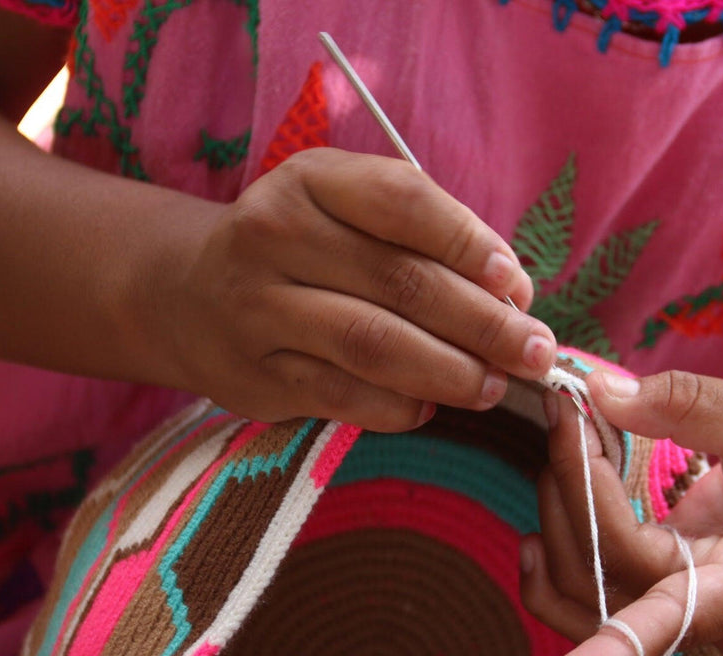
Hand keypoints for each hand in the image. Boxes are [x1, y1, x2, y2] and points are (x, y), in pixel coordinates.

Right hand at [142, 148, 555, 430]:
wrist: (187, 295)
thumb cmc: (303, 250)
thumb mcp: (348, 212)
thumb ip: (425, 239)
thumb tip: (512, 294)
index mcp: (310, 180)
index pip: (403, 202)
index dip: (470, 243)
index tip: (516, 282)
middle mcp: (274, 236)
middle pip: (401, 282)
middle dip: (483, 322)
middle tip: (535, 351)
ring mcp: (258, 309)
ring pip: (375, 345)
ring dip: (451, 371)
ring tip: (496, 385)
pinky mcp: (256, 376)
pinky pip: (345, 397)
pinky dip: (400, 407)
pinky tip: (431, 406)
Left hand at [520, 370, 722, 655]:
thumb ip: (685, 406)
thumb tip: (599, 392)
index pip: (670, 622)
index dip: (612, 652)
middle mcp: (722, 619)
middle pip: (609, 582)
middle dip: (572, 494)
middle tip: (566, 412)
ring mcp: (699, 614)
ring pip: (593, 592)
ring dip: (560, 516)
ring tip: (563, 437)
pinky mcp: (682, 596)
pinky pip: (606, 581)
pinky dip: (572, 533)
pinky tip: (554, 495)